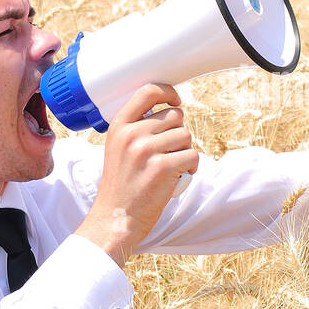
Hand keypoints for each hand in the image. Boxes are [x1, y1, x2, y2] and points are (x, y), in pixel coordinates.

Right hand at [73, 84, 199, 265]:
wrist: (116, 216)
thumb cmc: (121, 183)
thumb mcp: (118, 148)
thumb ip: (137, 128)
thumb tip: (170, 110)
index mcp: (120, 126)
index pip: (148, 91)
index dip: (168, 92)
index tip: (175, 100)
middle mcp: (132, 134)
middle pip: (175, 116)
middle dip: (178, 133)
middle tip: (168, 152)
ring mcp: (147, 150)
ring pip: (186, 136)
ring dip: (185, 151)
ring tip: (172, 166)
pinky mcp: (163, 168)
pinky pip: (192, 156)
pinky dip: (191, 167)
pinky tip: (178, 176)